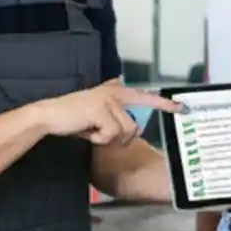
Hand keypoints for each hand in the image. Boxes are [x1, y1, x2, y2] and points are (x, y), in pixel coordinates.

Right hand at [35, 80, 179, 145]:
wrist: (49, 116)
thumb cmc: (73, 118)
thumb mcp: (97, 115)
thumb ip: (115, 116)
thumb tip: (131, 131)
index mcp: (116, 91)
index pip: (145, 96)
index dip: (164, 103)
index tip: (181, 108)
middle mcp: (115, 91)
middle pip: (134, 125)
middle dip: (121, 138)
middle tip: (100, 136)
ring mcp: (108, 100)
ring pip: (124, 132)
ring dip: (107, 139)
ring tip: (91, 132)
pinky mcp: (101, 110)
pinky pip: (111, 135)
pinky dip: (99, 140)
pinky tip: (87, 132)